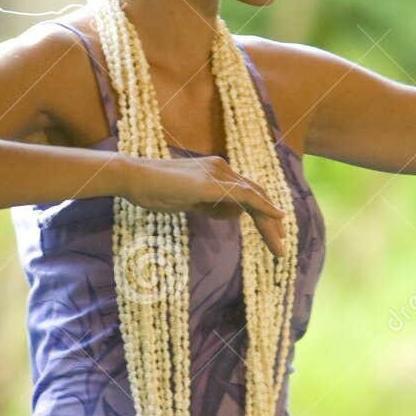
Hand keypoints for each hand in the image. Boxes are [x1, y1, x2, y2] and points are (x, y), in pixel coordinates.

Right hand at [121, 155, 287, 257]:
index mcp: (216, 172)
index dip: (262, 212)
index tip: (272, 234)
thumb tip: (233, 213)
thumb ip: (212, 205)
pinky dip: (265, 207)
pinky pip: (246, 196)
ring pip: (255, 197)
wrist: (133, 179)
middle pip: (255, 195)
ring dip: (269, 223)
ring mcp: (217, 174)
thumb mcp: (190, 200)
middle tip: (281, 247)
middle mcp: (221, 168)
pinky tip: (278, 218)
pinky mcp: (211, 184)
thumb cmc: (154, 190)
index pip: (247, 193)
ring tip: (279, 247)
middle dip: (270, 222)